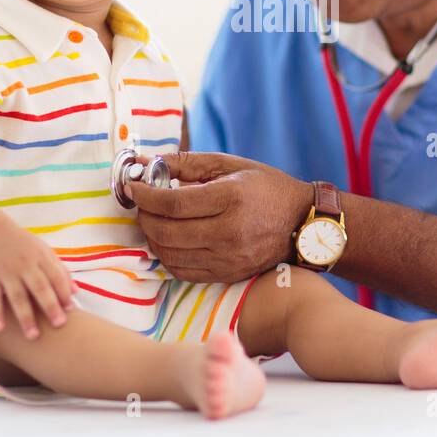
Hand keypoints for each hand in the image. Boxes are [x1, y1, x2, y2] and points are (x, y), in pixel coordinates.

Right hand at [0, 222, 76, 339]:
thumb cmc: (24, 247)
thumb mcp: (44, 252)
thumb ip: (60, 270)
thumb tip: (76, 292)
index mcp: (41, 257)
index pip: (56, 276)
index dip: (64, 292)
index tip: (71, 311)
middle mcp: (24, 263)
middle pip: (39, 287)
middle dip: (50, 306)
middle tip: (59, 325)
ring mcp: (6, 270)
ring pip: (17, 296)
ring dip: (25, 316)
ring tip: (33, 336)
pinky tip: (0, 328)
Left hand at [126, 151, 314, 282]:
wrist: (302, 223)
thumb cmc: (265, 188)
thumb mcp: (231, 165)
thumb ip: (186, 162)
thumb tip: (145, 163)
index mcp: (230, 198)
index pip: (172, 204)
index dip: (145, 196)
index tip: (134, 188)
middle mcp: (229, 232)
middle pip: (166, 231)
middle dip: (144, 217)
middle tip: (141, 205)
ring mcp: (228, 258)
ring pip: (170, 254)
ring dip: (152, 237)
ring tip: (153, 221)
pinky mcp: (227, 274)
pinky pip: (183, 271)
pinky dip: (167, 256)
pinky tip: (169, 240)